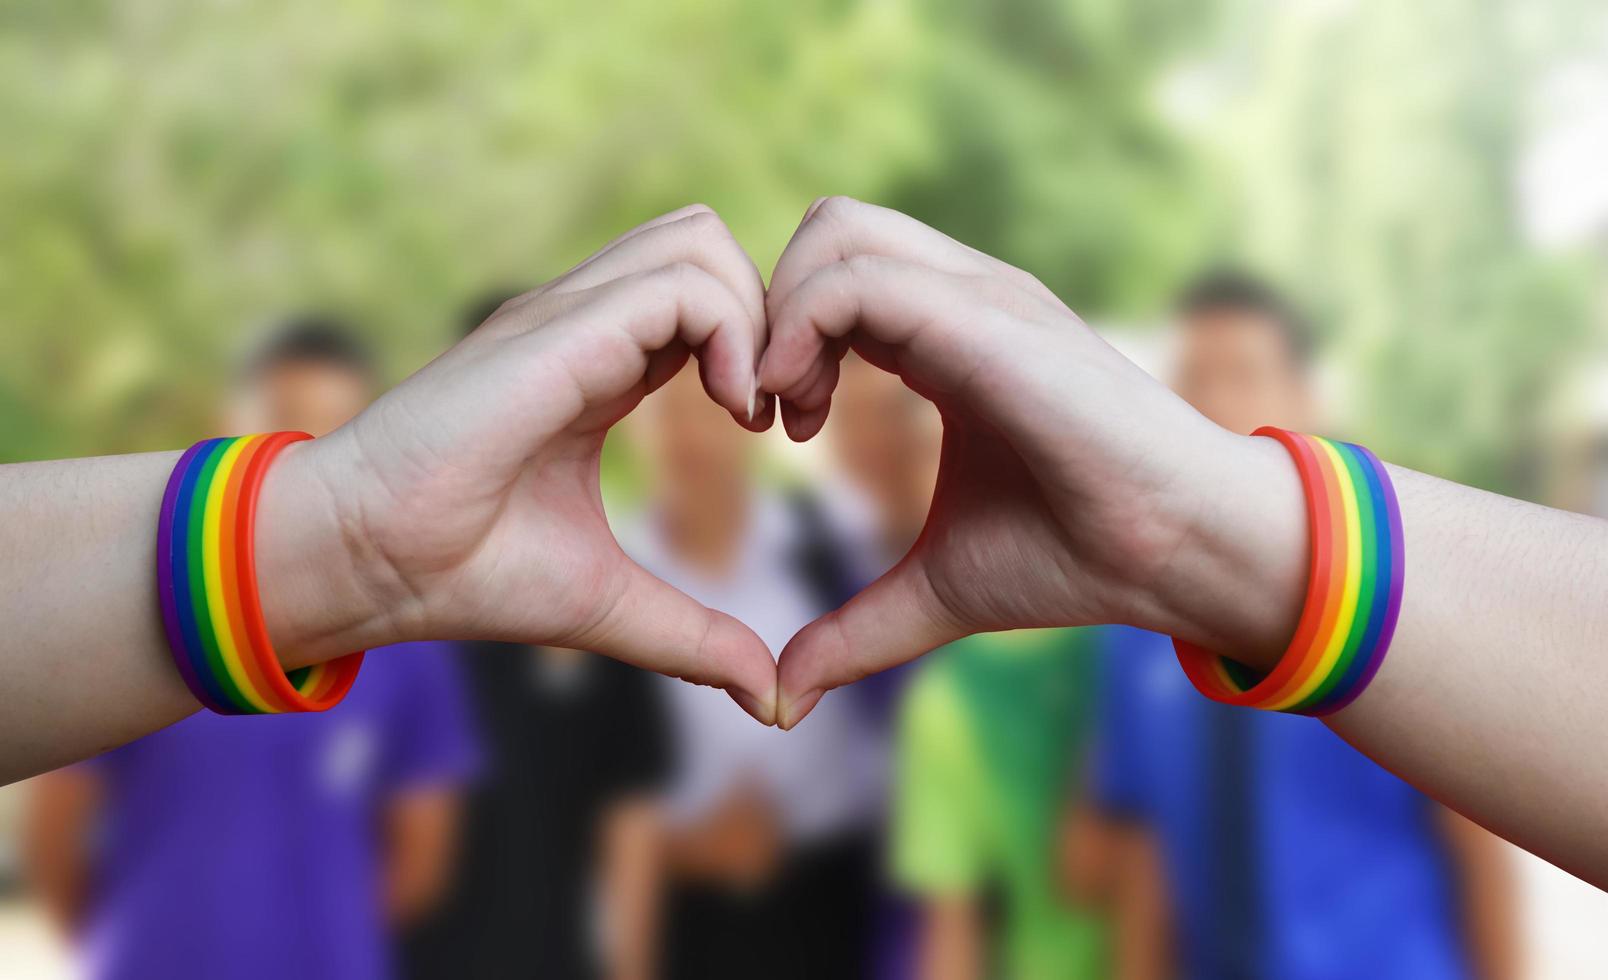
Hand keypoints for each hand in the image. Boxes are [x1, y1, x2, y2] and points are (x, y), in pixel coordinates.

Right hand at [259, 205, 780, 722]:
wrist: (362, 562)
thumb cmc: (464, 573)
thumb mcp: (609, 603)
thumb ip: (693, 637)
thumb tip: (771, 702)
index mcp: (595, 365)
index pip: (699, 298)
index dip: (759, 347)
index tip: (777, 430)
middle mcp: (581, 323)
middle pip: (704, 242)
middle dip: (770, 312)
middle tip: (775, 411)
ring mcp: (563, 316)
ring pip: (698, 240)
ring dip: (755, 317)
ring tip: (751, 410)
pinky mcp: (553, 333)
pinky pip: (676, 286)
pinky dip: (730, 333)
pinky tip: (729, 409)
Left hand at [761, 197, 1306, 727]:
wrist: (1179, 553)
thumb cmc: (1079, 556)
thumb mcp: (938, 590)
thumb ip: (857, 630)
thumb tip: (785, 698)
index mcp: (952, 335)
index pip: (838, 274)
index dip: (783, 337)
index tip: (776, 424)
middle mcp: (966, 297)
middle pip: (829, 229)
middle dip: (770, 306)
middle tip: (774, 408)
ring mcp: (983, 298)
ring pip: (837, 232)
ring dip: (781, 317)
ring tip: (790, 413)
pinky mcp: (992, 322)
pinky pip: (862, 281)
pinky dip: (802, 331)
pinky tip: (805, 416)